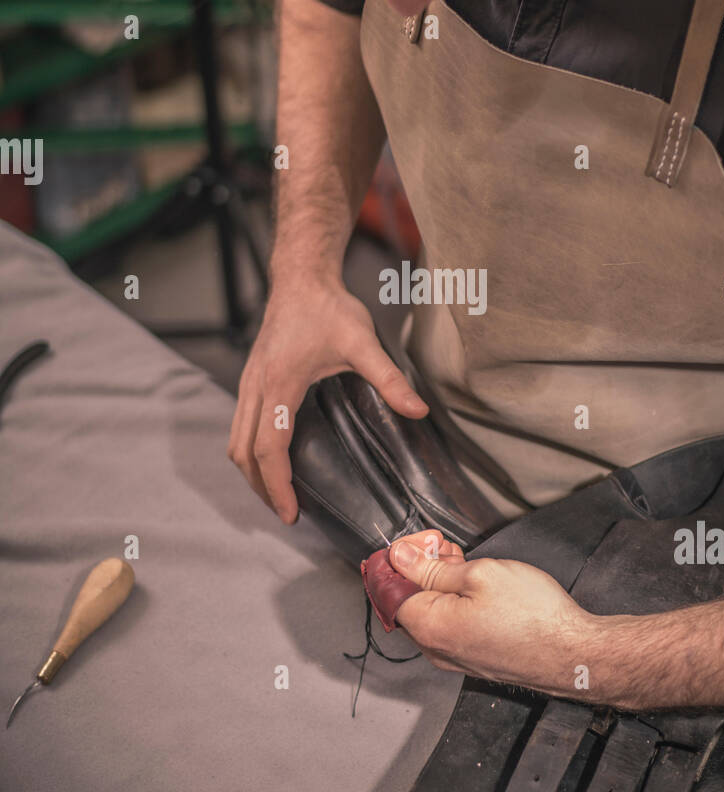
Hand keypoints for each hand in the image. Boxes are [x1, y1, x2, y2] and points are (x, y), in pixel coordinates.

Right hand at [229, 280, 427, 522]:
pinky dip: (250, 451)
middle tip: (288, 513)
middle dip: (261, 488)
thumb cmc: (328, 308)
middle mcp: (256, 387)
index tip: (291, 513)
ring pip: (235, 441)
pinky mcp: (251, 379)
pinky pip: (240, 425)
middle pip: (243, 453)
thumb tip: (419, 411)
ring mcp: (248, 383)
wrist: (300, 278)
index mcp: (279, 384)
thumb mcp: (363, 343)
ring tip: (278, 495)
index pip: (269, 449)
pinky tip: (272, 460)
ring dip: (251, 472)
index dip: (277, 485)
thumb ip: (389, 380)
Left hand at [388, 529, 604, 695]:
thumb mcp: (480, 574)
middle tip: (446, 546)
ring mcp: (455, 656)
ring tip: (467, 562)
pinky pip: (450, 624)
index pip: (389, 587)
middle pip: (409, 599)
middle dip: (421, 566)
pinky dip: (455, 599)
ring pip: (432, 610)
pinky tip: (476, 584)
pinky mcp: (474, 656)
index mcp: (430, 627)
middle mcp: (436, 648)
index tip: (421, 541)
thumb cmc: (535, 617)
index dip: (401, 557)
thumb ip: (433, 568)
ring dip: (440, 581)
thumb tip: (401, 558)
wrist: (574, 654)